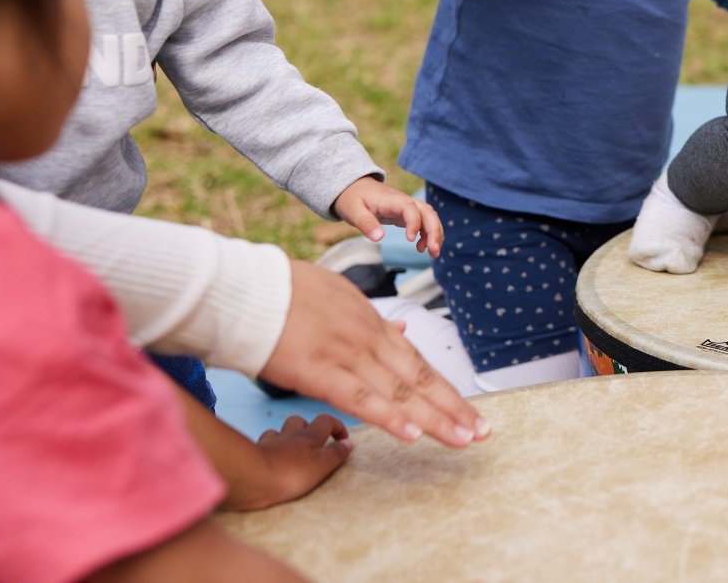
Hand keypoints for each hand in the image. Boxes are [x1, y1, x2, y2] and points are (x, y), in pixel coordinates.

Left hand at [222, 414, 352, 510]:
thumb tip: (349, 442)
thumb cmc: (291, 472)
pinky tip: (269, 458)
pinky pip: (262, 444)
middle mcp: (290, 434)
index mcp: (310, 436)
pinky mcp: (254, 453)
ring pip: (279, 431)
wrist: (254, 478)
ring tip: (290, 451)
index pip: (326, 420)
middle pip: (299, 421)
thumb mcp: (322, 465)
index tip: (342, 439)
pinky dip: (268, 448)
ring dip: (286, 437)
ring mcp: (270, 443)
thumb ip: (336, 453)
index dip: (336, 426)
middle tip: (313, 444)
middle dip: (307, 428)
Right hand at [258, 260, 489, 448]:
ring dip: (434, 418)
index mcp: (372, 321)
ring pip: (399, 391)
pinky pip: (360, 398)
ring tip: (462, 438)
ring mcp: (346, 353)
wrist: (246, 288)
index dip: (443, 387)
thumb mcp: (340, 296)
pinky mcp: (318, 370)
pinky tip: (413, 434)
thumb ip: (371, 317)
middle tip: (482, 431)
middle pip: (418, 377)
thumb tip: (400, 328)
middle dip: (453, 407)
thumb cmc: (284, 294)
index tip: (467, 409)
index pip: (416, 360)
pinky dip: (389, 417)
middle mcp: (368, 338)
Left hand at [332, 176, 442, 255]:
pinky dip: (428, 234)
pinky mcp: (407, 213)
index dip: (414, 223)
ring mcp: (408, 207)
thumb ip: (365, 223)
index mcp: (392, 200)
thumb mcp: (353, 211)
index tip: (410, 240)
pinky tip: (422, 248)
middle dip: (434, 231)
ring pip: (430, 217)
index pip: (410, 208)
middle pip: (427, 212)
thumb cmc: (352, 198)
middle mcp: (404, 201)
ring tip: (433, 253)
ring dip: (435, 234)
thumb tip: (379, 238)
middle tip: (434, 251)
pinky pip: (424, 222)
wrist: (354, 187)